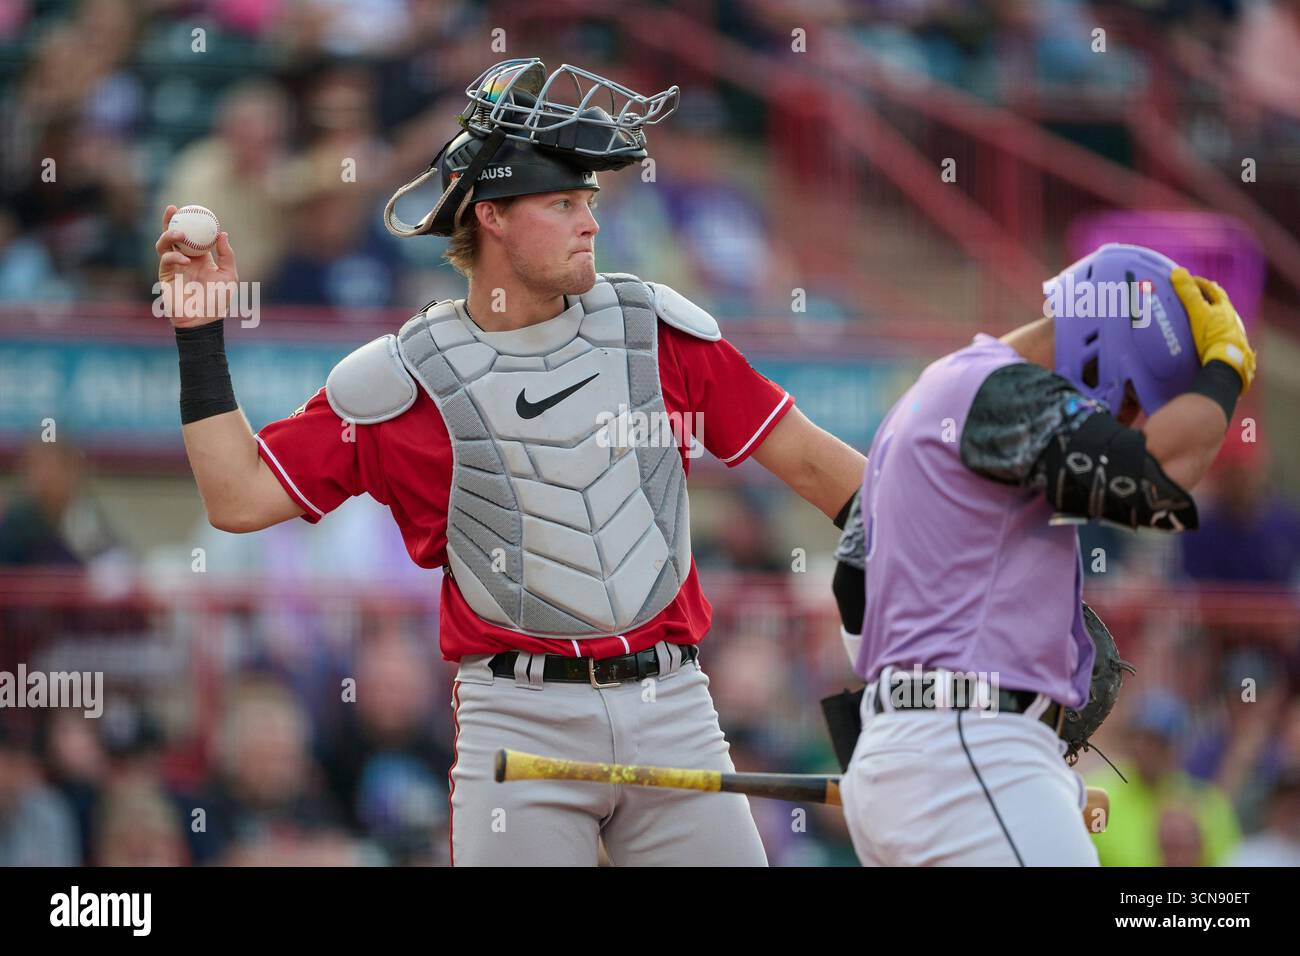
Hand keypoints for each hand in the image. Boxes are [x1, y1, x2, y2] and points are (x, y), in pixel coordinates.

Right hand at [154, 204, 239, 327]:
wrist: (204, 320)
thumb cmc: (218, 300)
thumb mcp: (229, 275)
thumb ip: (227, 255)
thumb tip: (222, 233)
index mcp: (200, 256)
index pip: (193, 234)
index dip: (190, 220)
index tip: (193, 208)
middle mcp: (185, 258)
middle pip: (173, 234)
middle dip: (170, 219)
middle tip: (173, 208)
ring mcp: (173, 266)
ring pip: (164, 244)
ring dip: (168, 235)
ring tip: (179, 234)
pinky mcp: (165, 276)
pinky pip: (166, 261)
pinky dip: (174, 258)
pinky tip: (185, 261)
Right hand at [1170, 267, 1256, 394]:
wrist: (1225, 364)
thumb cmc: (1213, 337)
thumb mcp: (1198, 312)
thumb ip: (1188, 293)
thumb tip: (1177, 271)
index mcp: (1225, 308)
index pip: (1212, 289)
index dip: (1199, 282)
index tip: (1186, 279)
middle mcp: (1230, 318)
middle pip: (1216, 303)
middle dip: (1204, 297)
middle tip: (1190, 294)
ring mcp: (1229, 333)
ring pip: (1216, 318)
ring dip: (1205, 314)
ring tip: (1191, 315)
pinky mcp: (1224, 346)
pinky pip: (1213, 333)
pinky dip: (1205, 329)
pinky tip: (1197, 334)